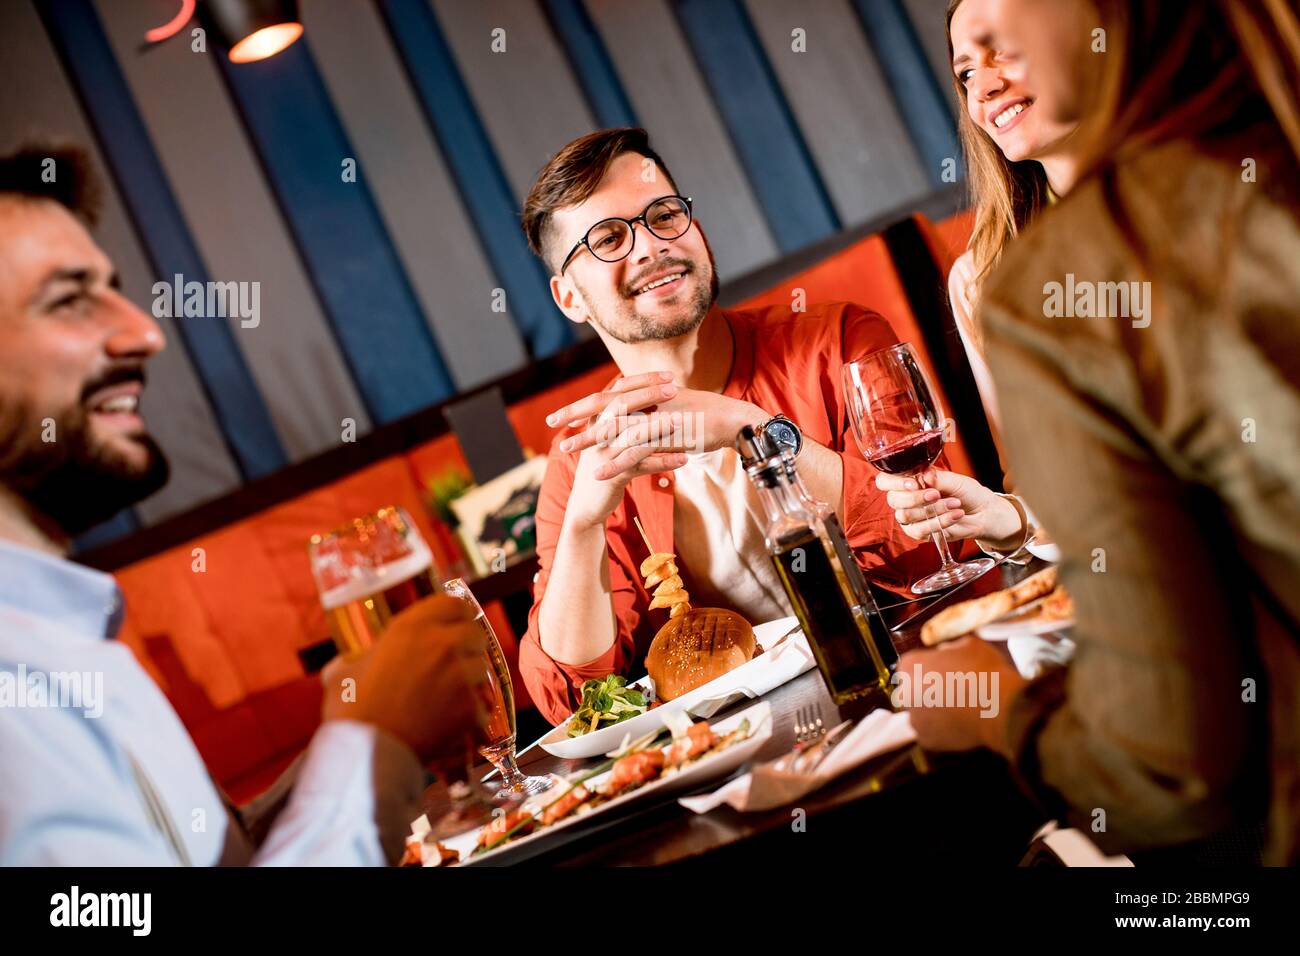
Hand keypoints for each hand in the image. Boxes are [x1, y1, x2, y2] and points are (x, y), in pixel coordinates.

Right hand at [321, 595, 488, 766]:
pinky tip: (455, 724)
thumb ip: (354, 659)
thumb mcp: (342, 672)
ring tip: (453, 696)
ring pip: (482, 669)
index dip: (456, 614)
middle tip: (455, 663)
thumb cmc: (350, 710)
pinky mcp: (470, 707)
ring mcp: (460, 675)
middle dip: (468, 646)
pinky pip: (482, 706)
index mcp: (411, 627)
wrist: (367, 752)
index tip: (455, 624)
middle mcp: (442, 644)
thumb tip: (350, 661)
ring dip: (472, 680)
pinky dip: (472, 715)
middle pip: (474, 633)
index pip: (452, 604)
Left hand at [546, 372, 762, 527]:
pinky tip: (598, 473)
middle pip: (604, 405)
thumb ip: (653, 411)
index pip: (609, 394)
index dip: (585, 403)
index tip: (564, 413)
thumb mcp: (675, 409)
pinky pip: (635, 451)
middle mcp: (650, 400)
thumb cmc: (708, 417)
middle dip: (575, 414)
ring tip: (566, 450)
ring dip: (588, 440)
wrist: (735, 421)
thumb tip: (636, 416)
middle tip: (551, 422)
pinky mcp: (667, 438)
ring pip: (615, 428)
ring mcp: (658, 418)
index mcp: (649, 392)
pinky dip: (615, 463)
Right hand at [875, 467, 1022, 546]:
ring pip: (906, 516)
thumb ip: (937, 477)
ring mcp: (911, 517)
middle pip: (893, 499)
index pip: (885, 480)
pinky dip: (939, 522)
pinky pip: (920, 530)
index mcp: (908, 481)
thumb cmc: (967, 492)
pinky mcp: (919, 533)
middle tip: (936, 494)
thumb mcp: (954, 480)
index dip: (894, 482)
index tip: (913, 483)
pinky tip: (955, 515)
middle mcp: (905, 499)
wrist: (982, 512)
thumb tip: (924, 474)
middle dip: (915, 497)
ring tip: (954, 503)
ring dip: (932, 510)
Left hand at [893, 637, 1026, 754]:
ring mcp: (915, 718)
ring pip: (921, 712)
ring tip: (960, 706)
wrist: (1000, 707)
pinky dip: (942, 728)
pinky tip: (960, 721)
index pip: (912, 665)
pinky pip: (931, 732)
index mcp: (910, 665)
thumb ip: (949, 647)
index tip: (944, 671)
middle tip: (952, 689)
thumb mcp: (967, 644)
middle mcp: (906, 692)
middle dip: (928, 690)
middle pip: (913, 690)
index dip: (930, 668)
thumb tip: (945, 652)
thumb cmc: (985, 672)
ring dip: (935, 710)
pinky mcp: (926, 739)